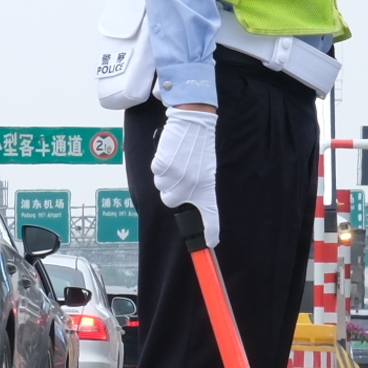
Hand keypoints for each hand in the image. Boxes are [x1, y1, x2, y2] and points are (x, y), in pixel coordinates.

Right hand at [153, 106, 220, 249]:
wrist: (195, 121)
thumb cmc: (202, 144)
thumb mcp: (209, 170)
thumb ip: (203, 192)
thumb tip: (197, 208)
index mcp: (207, 188)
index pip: (211, 219)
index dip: (209, 235)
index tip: (208, 246)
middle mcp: (193, 187)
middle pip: (172, 201)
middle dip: (174, 190)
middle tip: (182, 174)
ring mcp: (177, 178)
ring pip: (162, 186)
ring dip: (167, 177)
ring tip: (178, 160)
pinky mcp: (163, 167)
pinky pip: (156, 173)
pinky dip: (160, 165)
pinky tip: (171, 154)